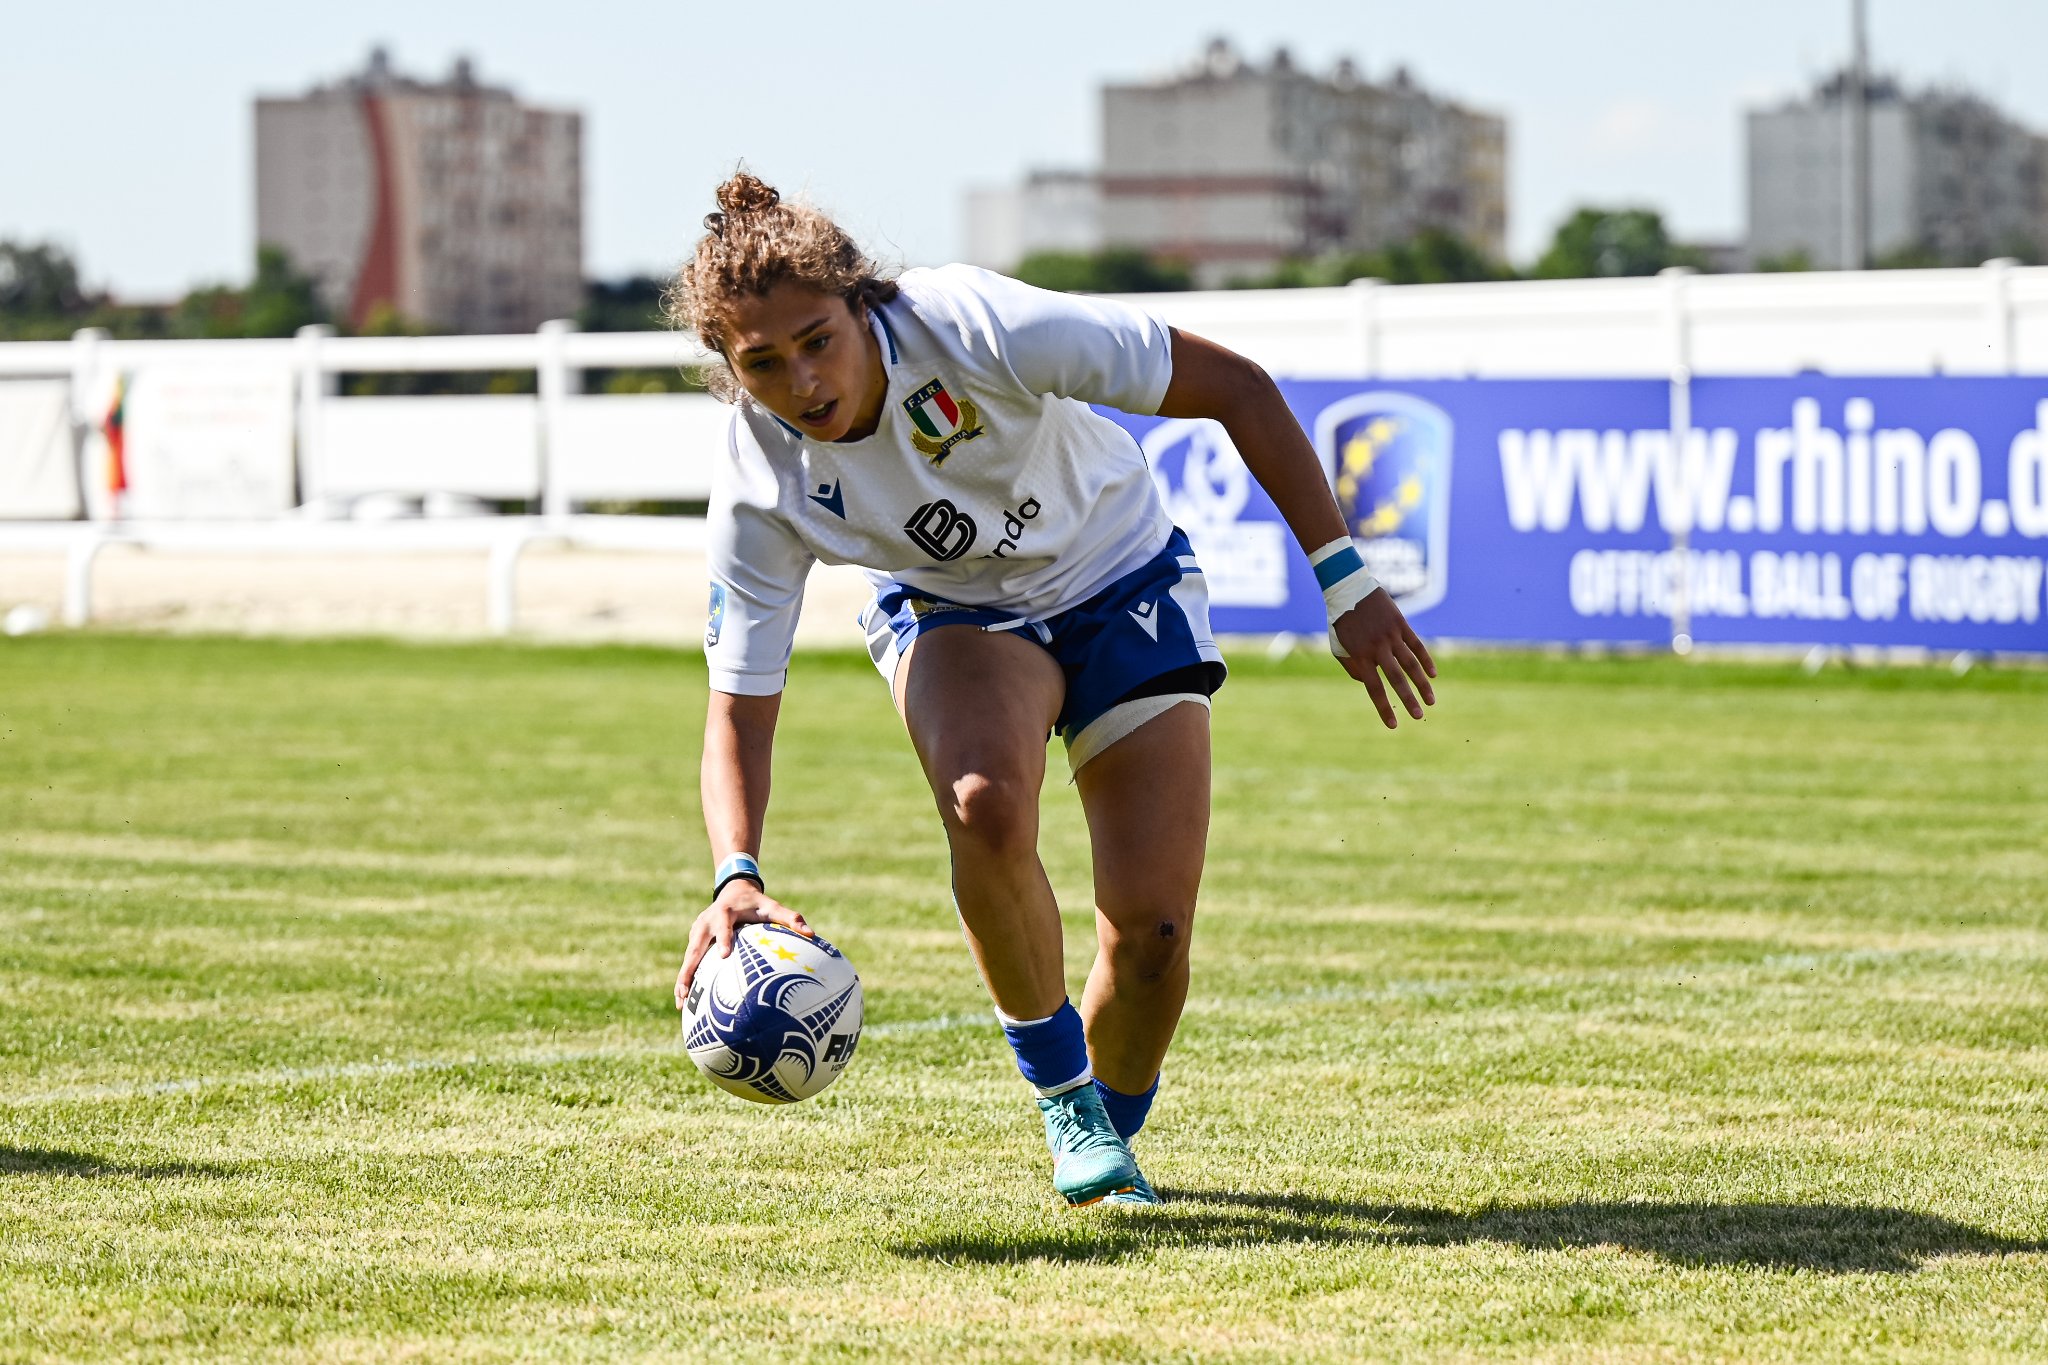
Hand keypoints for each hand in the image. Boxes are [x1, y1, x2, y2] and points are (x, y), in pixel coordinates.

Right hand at [676, 882, 812, 1005]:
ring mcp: (697, 932)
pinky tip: (685, 1000)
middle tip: (687, 991)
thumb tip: (812, 933)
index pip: (723, 926)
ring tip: (682, 1003)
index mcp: (725, 912)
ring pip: (688, 957)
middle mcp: (706, 922)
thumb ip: (791, 919)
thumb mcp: (772, 906)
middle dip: (689, 969)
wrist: (734, 889)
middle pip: (694, 948)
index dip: (723, 939)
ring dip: (683, 979)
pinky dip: (686, 978)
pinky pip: (689, 960)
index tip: (724, 955)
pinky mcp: (694, 939)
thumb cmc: (756, 903)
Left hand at [1329, 588, 1437, 728]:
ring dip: (1422, 684)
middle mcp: (1377, 647)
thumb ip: (1352, 666)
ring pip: (1411, 664)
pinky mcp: (1401, 624)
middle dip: (1409, 700)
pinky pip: (1416, 645)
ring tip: (1431, 700)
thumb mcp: (1338, 646)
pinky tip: (1433, 674)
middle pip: (1396, 679)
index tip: (1393, 725)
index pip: (1374, 687)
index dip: (1383, 707)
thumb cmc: (1341, 621)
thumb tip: (1367, 682)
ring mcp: (1391, 635)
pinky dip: (1426, 660)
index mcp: (1360, 655)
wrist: (1349, 589)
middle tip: (1419, 716)